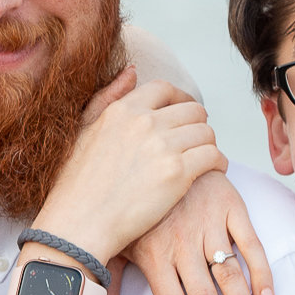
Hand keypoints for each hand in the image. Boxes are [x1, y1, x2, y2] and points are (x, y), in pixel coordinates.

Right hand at [32, 67, 212, 266]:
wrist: (79, 223)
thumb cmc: (76, 185)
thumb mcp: (84, 130)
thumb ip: (108, 96)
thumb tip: (132, 71)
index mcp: (122, 110)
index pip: (164, 89)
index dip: (180, 99)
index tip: (183, 114)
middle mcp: (144, 122)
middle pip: (192, 110)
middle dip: (198, 124)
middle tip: (196, 141)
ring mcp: (162, 146)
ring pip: (206, 132)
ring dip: (208, 144)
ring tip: (204, 158)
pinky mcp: (177, 173)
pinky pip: (213, 156)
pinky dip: (218, 163)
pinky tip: (212, 171)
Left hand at [123, 170, 272, 294]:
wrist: (155, 143)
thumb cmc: (134, 200)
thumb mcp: (116, 238)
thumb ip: (110, 281)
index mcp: (153, 255)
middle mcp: (181, 243)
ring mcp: (207, 224)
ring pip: (230, 279)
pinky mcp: (229, 206)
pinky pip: (250, 245)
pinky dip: (261, 274)